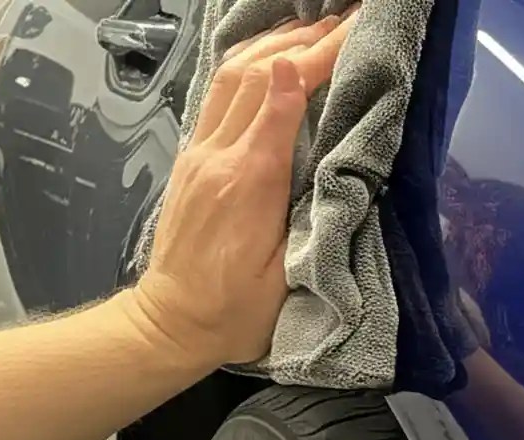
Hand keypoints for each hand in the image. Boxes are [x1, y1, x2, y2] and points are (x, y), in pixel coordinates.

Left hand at [130, 11, 355, 367]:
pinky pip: (218, 94)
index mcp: (249, 182)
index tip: (353, 30)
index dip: (320, 57)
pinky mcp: (192, 160)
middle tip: (349, 18)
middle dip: (306, 39)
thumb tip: (317, 143)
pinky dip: (249, 63)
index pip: (284, 97)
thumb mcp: (283, 270)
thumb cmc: (236, 312)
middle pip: (258, 73)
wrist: (171, 325)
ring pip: (231, 75)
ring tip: (315, 26)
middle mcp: (218, 156)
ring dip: (275, 43)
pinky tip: (272, 56)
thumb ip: (300, 202)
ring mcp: (199, 154)